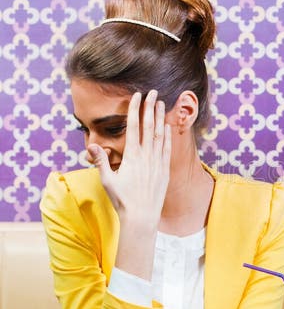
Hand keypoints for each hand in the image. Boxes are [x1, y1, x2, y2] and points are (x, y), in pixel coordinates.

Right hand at [88, 90, 170, 230]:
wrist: (141, 216)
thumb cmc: (122, 200)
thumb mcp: (107, 180)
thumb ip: (101, 161)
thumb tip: (92, 145)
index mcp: (131, 156)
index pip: (133, 127)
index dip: (134, 110)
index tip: (136, 96)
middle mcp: (146, 156)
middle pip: (149, 126)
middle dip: (150, 107)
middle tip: (152, 92)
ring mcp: (157, 162)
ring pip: (160, 134)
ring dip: (160, 117)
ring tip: (161, 103)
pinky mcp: (164, 170)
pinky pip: (167, 148)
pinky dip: (168, 135)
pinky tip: (167, 125)